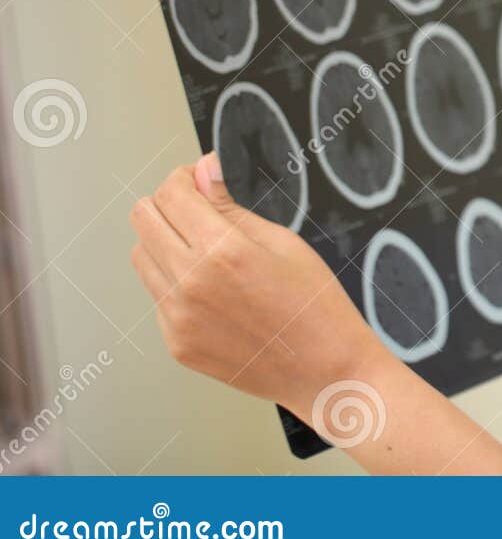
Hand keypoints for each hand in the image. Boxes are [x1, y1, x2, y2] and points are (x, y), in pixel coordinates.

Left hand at [129, 153, 389, 424]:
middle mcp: (189, 283)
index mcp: (221, 250)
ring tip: (205, 252)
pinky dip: (175, 283)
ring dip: (165, 243)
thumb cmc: (314, 304)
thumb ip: (231, 206)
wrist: (323, 368)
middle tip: (197, 210)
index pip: (171, 194)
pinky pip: (157, 296)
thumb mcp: (283, 241)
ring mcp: (177, 317)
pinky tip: (213, 290)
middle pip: (143, 220)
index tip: (197, 180)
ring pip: (141, 257)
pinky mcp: (176, 343)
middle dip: (167, 205)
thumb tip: (203, 171)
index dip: (183, 178)